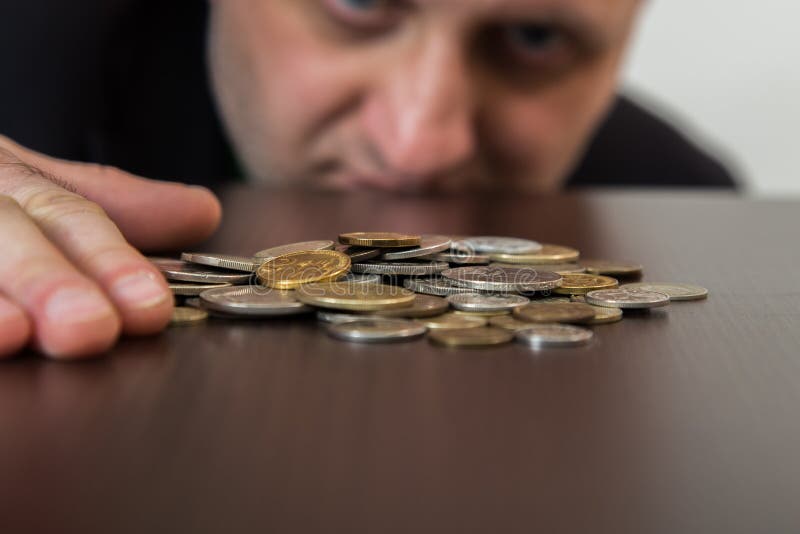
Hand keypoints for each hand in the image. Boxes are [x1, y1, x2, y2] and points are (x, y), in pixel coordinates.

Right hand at [0, 135, 220, 358]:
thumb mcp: (26, 183)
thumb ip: (106, 202)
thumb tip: (202, 212)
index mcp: (0, 174)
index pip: (62, 213)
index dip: (106, 259)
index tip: (148, 308)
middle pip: (3, 228)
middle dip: (45, 278)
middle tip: (90, 328)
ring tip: (16, 333)